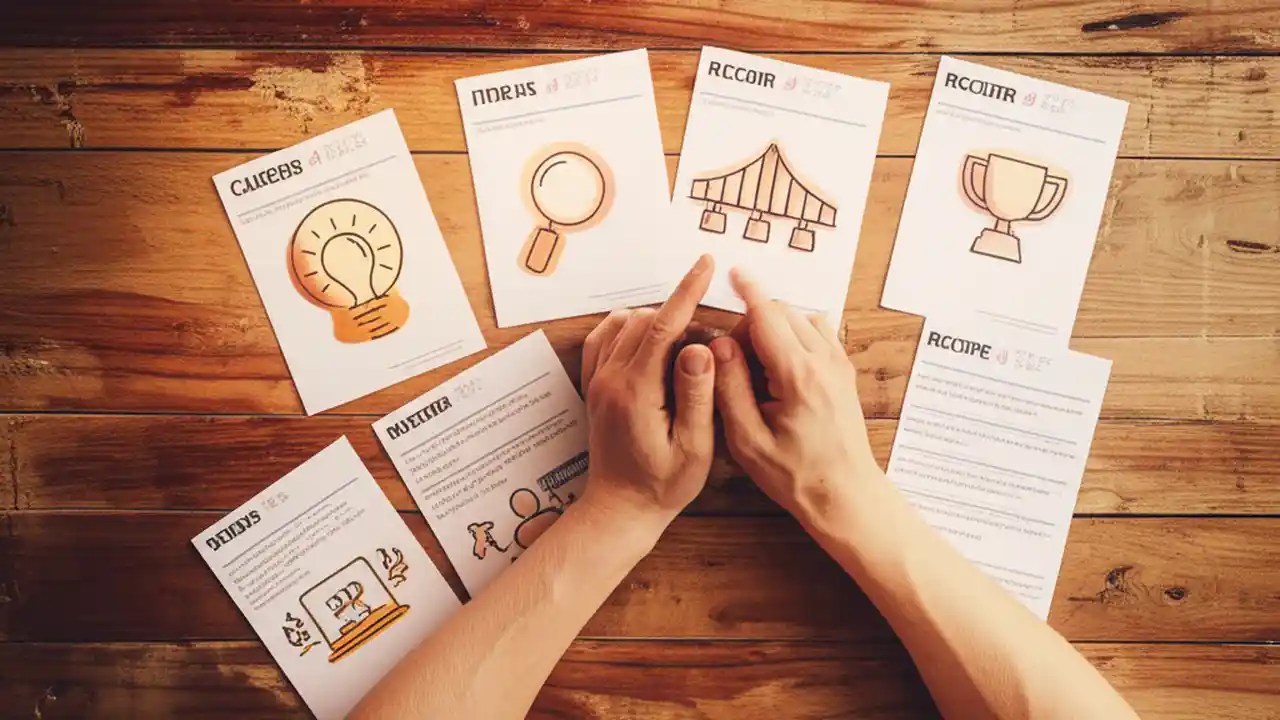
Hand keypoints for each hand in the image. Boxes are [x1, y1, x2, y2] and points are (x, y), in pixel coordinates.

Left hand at [578, 255, 717, 535]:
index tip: (706, 264)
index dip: (688, 290)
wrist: (619, 509)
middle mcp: (610, 378)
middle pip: (647, 320)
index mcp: (637, 390)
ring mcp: (597, 380)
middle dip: (681, 315)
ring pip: (626, 324)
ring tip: (685, 348)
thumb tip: (700, 348)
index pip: (664, 325)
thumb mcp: (694, 447)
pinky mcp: (593, 385)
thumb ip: (697, 394)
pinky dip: (628, 328)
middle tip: (710, 341)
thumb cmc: (663, 485)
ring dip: (657, 322)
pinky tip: (648, 339)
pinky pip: (605, 338)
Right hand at [710, 268, 879, 524]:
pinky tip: (778, 369)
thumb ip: (729, 387)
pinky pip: (817, 333)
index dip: (748, 290)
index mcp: (798, 375)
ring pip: (801, 319)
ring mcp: (839, 363)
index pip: (769, 314)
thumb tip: (718, 345)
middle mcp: (825, 360)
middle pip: (783, 312)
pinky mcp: (843, 371)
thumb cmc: (794, 475)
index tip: (732, 271)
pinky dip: (794, 336)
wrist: (844, 493)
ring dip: (774, 328)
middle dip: (753, 322)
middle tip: (732, 360)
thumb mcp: (747, 439)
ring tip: (756, 369)